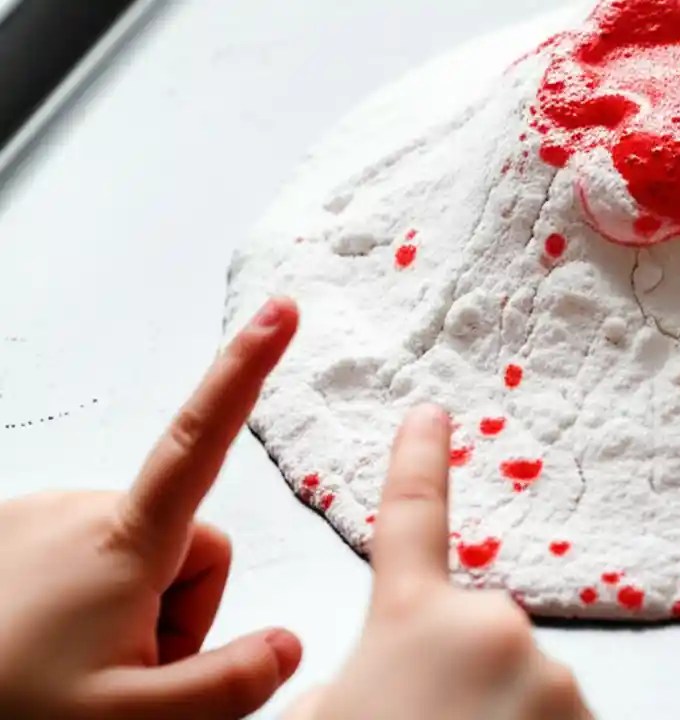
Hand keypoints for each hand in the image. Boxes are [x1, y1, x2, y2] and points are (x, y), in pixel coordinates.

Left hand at [0, 297, 302, 718]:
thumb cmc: (10, 711)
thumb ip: (228, 688)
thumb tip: (287, 646)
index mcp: (121, 546)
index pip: (201, 440)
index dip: (245, 371)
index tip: (277, 313)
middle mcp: (80, 512)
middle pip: (193, 544)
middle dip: (181, 607)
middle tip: (129, 672)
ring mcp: (42, 518)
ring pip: (146, 554)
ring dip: (137, 609)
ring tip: (84, 661)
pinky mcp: (15, 531)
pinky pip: (96, 554)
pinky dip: (95, 598)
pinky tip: (56, 641)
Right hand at [288, 405, 591, 719]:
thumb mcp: (317, 716)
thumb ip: (341, 671)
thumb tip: (367, 675)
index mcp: (414, 616)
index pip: (412, 514)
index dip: (420, 460)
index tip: (432, 415)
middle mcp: (491, 626)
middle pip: (471, 634)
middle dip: (450, 676)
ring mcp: (552, 670)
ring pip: (515, 681)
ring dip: (489, 712)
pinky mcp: (591, 711)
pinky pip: (553, 713)